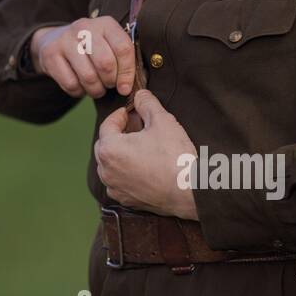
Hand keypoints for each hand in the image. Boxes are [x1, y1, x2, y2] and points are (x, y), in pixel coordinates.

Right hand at [31, 16, 135, 97]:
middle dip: (110, 82)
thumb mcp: (108, 44)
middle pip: (105, 64)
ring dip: (95, 90)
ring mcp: (65, 39)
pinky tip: (80, 86)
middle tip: (108, 85)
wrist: (54, 40)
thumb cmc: (91, 48)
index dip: (127, 72)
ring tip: (96, 88)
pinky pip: (70, 84)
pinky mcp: (50, 54)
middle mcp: (84, 27)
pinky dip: (78, 92)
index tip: (125, 87)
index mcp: (105, 23)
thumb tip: (135, 85)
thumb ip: (124, 59)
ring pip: (88, 76)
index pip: (123, 48)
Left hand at [94, 90, 198, 219]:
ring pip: (110, 165)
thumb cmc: (174, 156)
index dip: (119, 115)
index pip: (107, 125)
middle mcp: (106, 170)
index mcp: (109, 149)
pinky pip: (119, 181)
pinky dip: (125, 172)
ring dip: (120, 154)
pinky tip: (142, 167)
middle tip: (135, 127)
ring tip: (139, 146)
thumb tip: (140, 95)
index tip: (131, 112)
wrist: (190, 191)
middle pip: (105, 145)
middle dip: (118, 134)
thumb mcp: (162, 121)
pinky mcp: (126, 200)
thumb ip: (147, 104)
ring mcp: (115, 187)